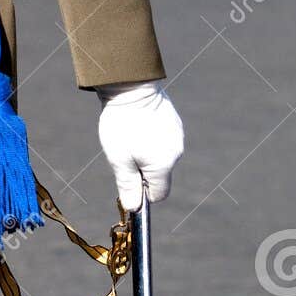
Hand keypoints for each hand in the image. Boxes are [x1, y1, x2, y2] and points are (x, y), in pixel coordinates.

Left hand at [97, 80, 182, 211]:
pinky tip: (137, 123)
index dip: (142, 192)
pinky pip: (162, 138)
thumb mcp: (119, 159)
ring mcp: (177, 135)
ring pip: (160, 154)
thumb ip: (128, 184)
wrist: (130, 87)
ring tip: (129, 133)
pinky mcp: (173, 121)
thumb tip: (134, 208)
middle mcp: (176, 152)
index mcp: (163, 165)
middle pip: (159, 174)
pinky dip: (150, 136)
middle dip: (141, 169)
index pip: (158, 194)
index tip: (127, 179)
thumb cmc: (122, 125)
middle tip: (123, 151)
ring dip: (145, 151)